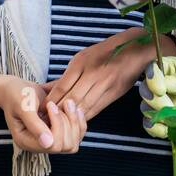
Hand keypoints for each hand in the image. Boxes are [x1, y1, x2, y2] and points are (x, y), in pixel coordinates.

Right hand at [0, 76, 87, 153]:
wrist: (15, 88)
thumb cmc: (16, 95)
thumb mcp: (23, 106)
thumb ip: (34, 125)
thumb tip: (48, 144)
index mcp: (26, 142)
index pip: (53, 145)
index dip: (57, 125)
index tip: (50, 104)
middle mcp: (39, 145)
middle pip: (66, 146)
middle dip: (68, 123)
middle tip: (62, 102)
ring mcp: (49, 140)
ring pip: (73, 143)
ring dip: (74, 122)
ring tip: (68, 103)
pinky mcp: (58, 133)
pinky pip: (76, 135)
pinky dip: (79, 121)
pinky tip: (74, 108)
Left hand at [45, 28, 175, 120]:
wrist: (135, 49)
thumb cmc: (105, 51)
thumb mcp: (83, 56)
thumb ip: (67, 75)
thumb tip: (48, 88)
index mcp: (81, 62)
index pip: (62, 86)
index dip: (51, 101)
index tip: (40, 110)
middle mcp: (92, 74)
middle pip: (71, 99)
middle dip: (58, 112)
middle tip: (46, 122)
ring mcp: (105, 84)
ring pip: (84, 106)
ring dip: (70, 117)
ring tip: (59, 126)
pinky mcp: (115, 93)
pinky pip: (96, 109)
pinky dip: (85, 117)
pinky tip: (76, 122)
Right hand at [139, 56, 175, 138]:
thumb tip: (165, 84)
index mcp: (167, 69)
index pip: (151, 71)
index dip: (152, 80)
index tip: (161, 89)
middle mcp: (161, 86)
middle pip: (145, 92)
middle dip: (155, 101)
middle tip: (170, 105)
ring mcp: (163, 103)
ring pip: (146, 110)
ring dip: (157, 116)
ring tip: (174, 117)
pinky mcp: (168, 119)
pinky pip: (154, 127)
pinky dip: (157, 130)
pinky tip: (168, 128)